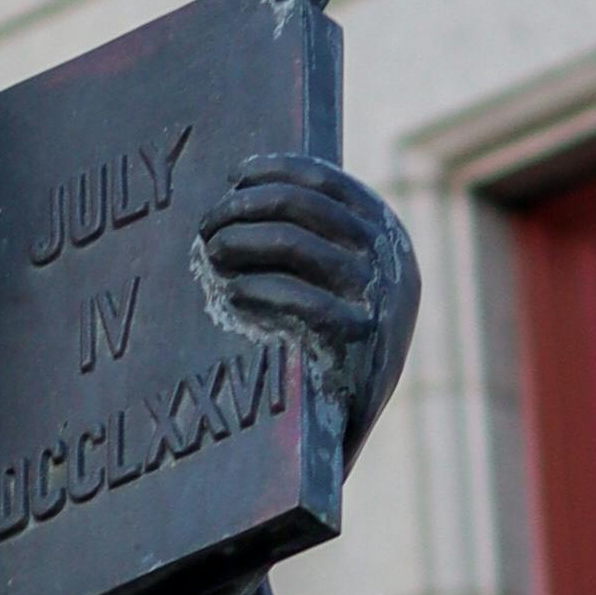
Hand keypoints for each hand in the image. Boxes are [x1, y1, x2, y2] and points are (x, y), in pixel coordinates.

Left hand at [195, 155, 419, 456]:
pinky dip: (255, 288)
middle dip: (242, 207)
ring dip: (239, 241)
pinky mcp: (360, 342)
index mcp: (386, 231)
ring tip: (211, 255)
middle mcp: (389, 257)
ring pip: (291, 242)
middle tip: (206, 226)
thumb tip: (249, 183)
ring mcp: (379, 298)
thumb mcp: (340, 278)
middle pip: (298, 205)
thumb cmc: (329, 342)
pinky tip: (233, 294)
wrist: (350, 425)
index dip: (274, 170)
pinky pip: (296, 297)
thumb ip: (316, 233)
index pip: (325, 180)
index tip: (233, 177)